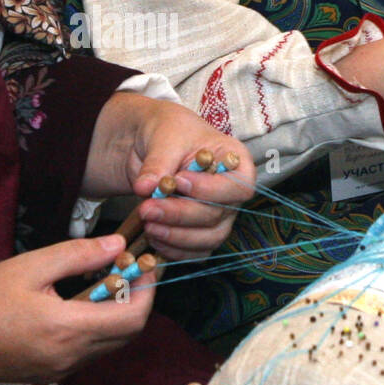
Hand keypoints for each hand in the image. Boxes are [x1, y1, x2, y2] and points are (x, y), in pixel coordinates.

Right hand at [0, 234, 155, 384]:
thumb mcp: (30, 266)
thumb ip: (78, 254)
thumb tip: (117, 244)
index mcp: (69, 329)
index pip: (133, 319)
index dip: (147, 292)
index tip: (143, 266)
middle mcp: (71, 357)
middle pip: (127, 335)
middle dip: (134, 302)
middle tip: (124, 271)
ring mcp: (60, 371)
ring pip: (108, 346)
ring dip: (114, 316)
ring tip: (97, 283)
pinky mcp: (48, 376)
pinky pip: (86, 353)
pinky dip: (94, 329)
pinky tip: (73, 305)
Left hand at [84, 92, 252, 260]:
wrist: (150, 146)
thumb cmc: (168, 132)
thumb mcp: (165, 136)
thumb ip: (158, 162)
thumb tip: (146, 187)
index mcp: (236, 162)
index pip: (237, 186)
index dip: (209, 190)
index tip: (178, 181)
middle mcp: (232, 193)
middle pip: (218, 215)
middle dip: (180, 214)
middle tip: (147, 208)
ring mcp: (219, 216)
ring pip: (209, 238)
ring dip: (176, 237)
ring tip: (147, 223)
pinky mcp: (200, 233)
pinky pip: (195, 252)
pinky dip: (174, 250)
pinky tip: (153, 236)